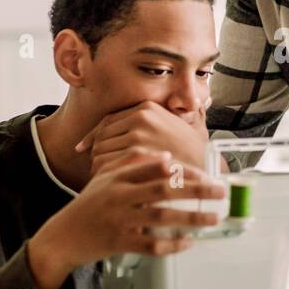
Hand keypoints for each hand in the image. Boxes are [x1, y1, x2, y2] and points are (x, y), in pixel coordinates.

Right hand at [26, 154, 224, 288]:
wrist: (62, 237)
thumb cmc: (88, 206)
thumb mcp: (105, 179)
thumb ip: (132, 164)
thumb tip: (167, 158)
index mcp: (118, 177)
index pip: (156, 168)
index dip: (184, 169)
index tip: (207, 172)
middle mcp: (120, 195)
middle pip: (164, 189)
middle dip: (197, 190)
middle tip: (220, 191)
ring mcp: (120, 220)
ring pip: (162, 217)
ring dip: (192, 218)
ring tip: (213, 218)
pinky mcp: (119, 242)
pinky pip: (151, 244)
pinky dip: (172, 244)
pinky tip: (188, 243)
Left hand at [76, 101, 208, 177]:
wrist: (205, 167)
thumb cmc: (188, 152)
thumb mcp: (170, 127)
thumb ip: (149, 122)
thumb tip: (125, 125)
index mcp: (146, 107)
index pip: (108, 121)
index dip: (93, 136)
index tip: (83, 148)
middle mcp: (140, 115)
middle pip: (102, 135)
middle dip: (96, 153)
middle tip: (94, 168)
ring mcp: (139, 133)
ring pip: (101, 149)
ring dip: (97, 165)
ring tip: (99, 177)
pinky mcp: (138, 152)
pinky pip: (107, 162)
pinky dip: (101, 173)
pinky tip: (105, 182)